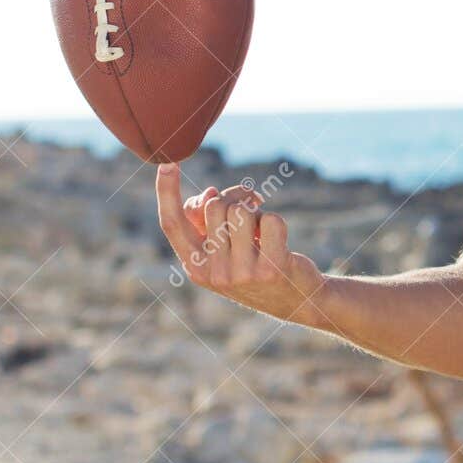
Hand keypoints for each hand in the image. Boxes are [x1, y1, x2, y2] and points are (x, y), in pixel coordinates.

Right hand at [155, 161, 328, 326]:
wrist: (295, 300)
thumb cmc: (256, 267)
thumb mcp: (225, 252)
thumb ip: (209, 224)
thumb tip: (210, 194)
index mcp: (194, 267)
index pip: (172, 224)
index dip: (167, 192)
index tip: (168, 162)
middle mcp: (213, 273)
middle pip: (214, 206)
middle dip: (234, 198)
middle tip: (251, 205)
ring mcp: (241, 273)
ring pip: (241, 211)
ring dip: (256, 212)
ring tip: (262, 231)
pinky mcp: (270, 268)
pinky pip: (270, 220)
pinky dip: (276, 221)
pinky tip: (278, 241)